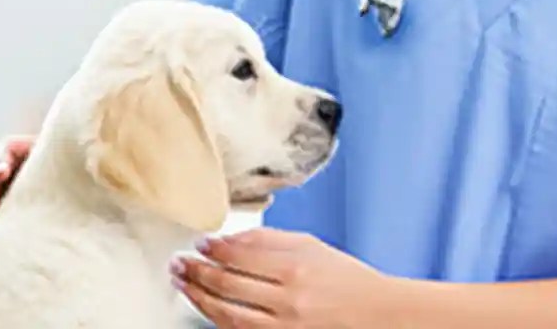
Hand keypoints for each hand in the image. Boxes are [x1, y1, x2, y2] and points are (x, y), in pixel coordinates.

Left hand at [172, 228, 391, 327]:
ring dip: (199, 297)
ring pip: (227, 314)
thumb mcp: (312, 246)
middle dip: (196, 272)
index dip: (213, 249)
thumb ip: (270, 240)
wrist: (377, 316)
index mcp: (295, 268)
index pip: (239, 255)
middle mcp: (287, 300)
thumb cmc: (347, 280)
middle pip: (227, 284)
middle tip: (178, 264)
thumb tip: (230, 237)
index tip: (198, 244)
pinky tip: (208, 308)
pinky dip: (219, 320)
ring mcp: (283, 327)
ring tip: (182, 284)